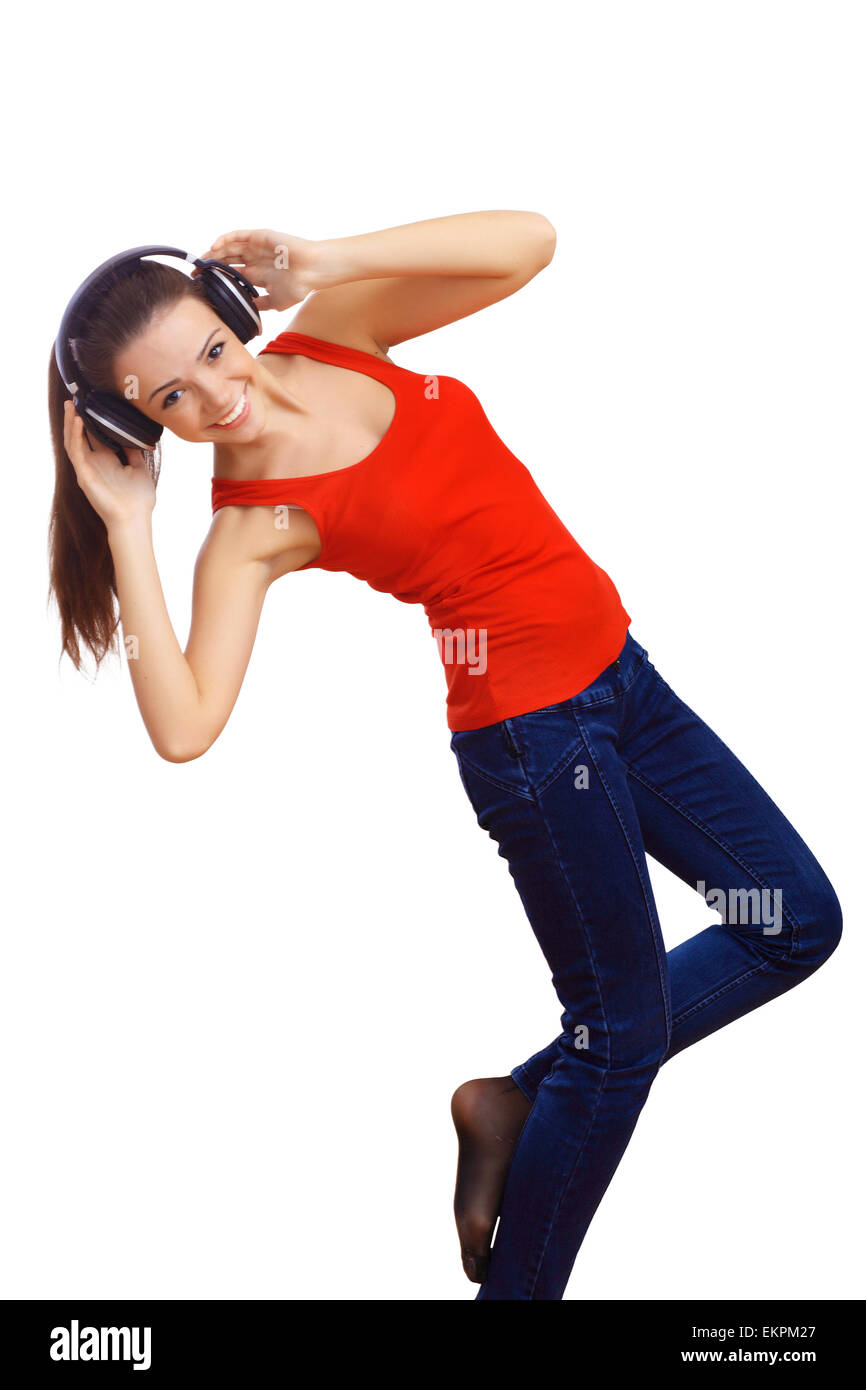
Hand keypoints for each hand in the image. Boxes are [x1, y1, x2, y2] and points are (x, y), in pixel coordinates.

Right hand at [63, 401, 155, 529]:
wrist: (135, 518)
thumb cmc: (138, 500)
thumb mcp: (139, 469)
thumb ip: (133, 452)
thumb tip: (132, 436)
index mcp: (107, 461)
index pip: (94, 436)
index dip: (90, 420)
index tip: (91, 403)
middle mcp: (94, 463)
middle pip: (80, 436)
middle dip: (75, 417)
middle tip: (74, 399)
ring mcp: (87, 469)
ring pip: (73, 441)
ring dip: (70, 423)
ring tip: (70, 405)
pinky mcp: (83, 475)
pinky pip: (76, 452)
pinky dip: (75, 435)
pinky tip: (77, 421)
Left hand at [197, 228, 318, 311]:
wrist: (312, 271)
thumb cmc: (299, 285)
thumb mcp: (275, 302)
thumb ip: (258, 305)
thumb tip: (244, 310)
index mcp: (257, 275)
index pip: (231, 275)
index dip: (217, 279)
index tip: (204, 285)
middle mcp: (254, 260)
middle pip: (226, 260)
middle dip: (211, 266)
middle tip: (197, 273)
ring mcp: (256, 247)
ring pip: (229, 248)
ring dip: (215, 253)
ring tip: (203, 261)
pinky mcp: (259, 237)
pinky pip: (238, 236)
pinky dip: (225, 239)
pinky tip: (215, 247)